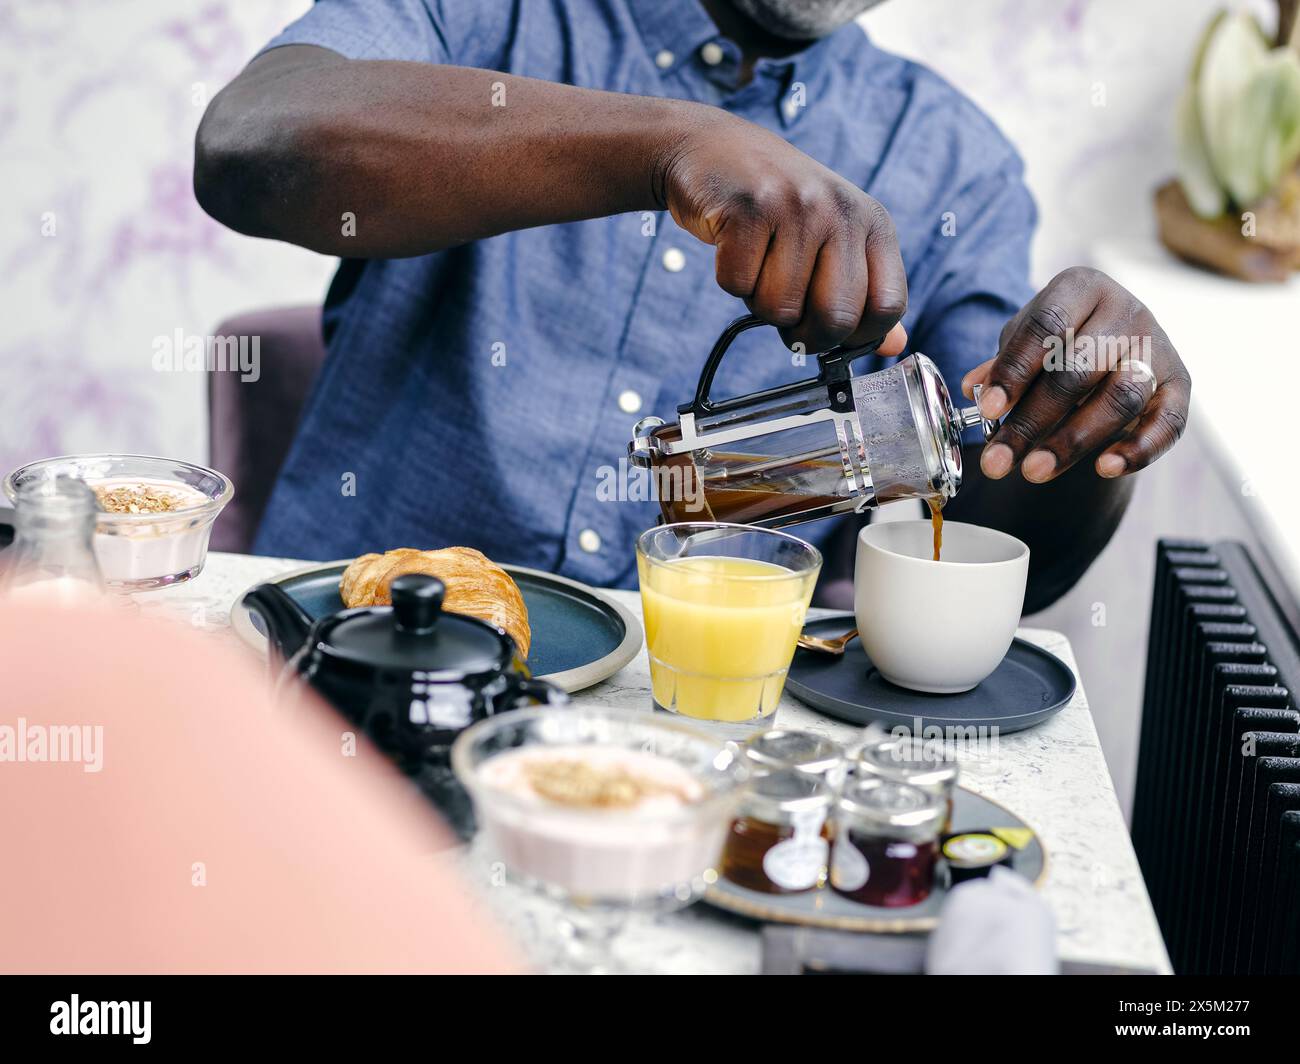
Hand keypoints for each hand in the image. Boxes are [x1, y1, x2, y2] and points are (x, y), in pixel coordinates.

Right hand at [656, 110, 907, 355]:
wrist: (711, 148)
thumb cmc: (776, 204)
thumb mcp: (833, 239)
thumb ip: (864, 291)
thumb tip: (893, 347)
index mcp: (873, 222)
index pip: (887, 307)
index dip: (856, 337)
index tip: (829, 331)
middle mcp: (841, 210)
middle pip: (835, 319)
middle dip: (804, 335)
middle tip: (786, 313)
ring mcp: (795, 205)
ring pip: (780, 309)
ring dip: (758, 302)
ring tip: (758, 263)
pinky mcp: (748, 208)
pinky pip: (738, 286)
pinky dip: (730, 279)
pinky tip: (734, 246)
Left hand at [961, 267, 1190, 481]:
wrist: (1114, 338)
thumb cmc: (1059, 338)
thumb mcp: (1026, 340)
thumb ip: (1003, 364)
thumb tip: (974, 387)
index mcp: (1081, 288)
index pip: (1047, 326)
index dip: (1015, 369)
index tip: (987, 409)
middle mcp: (1127, 311)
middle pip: (1079, 370)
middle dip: (1032, 421)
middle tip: (997, 461)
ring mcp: (1158, 347)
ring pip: (1121, 397)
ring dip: (1074, 441)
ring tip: (1034, 471)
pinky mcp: (1181, 383)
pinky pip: (1169, 422)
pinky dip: (1139, 449)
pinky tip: (1104, 469)